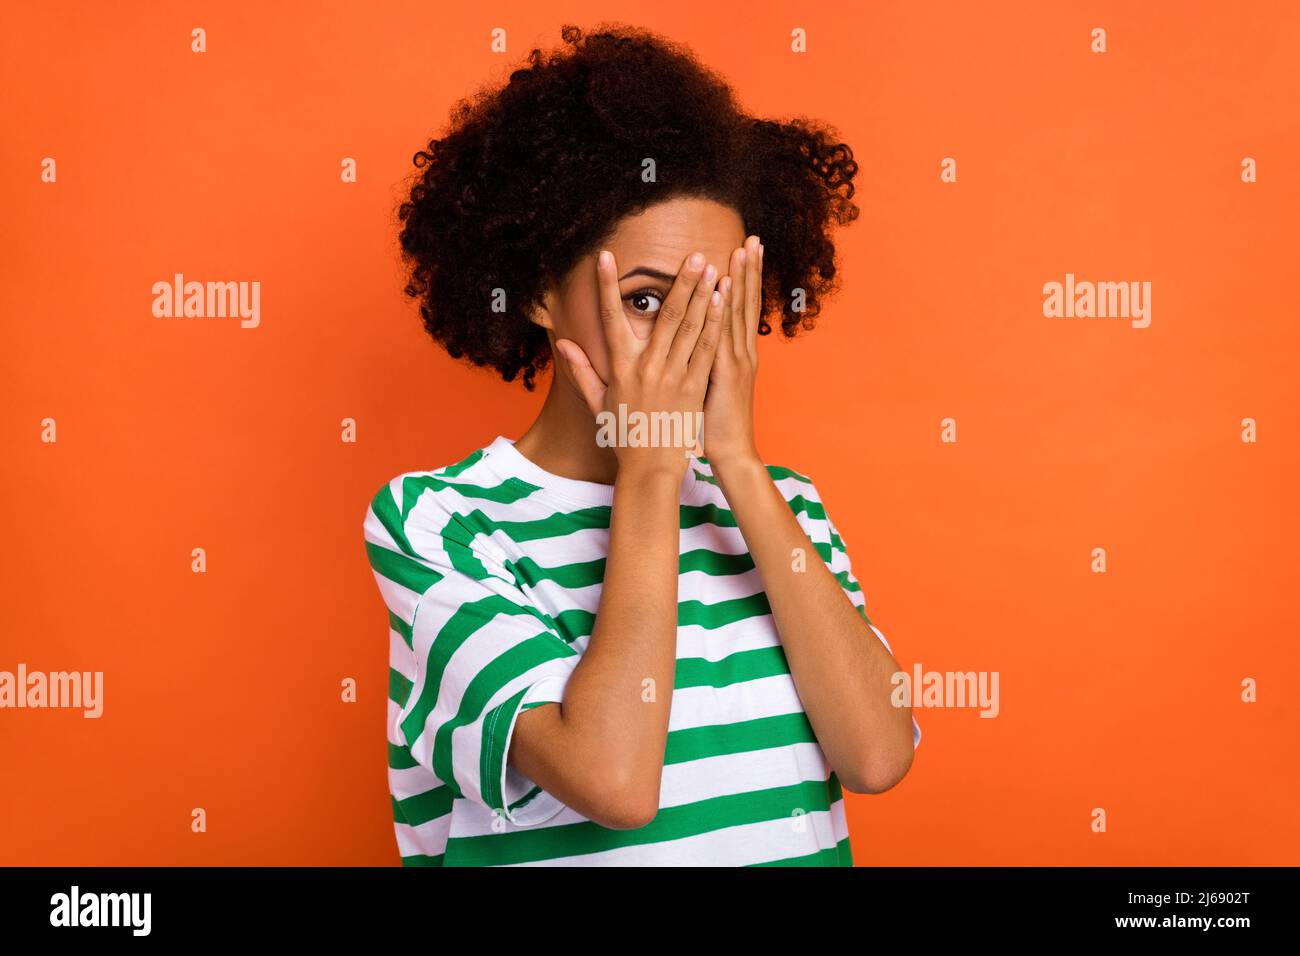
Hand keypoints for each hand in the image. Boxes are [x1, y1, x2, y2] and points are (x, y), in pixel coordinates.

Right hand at [554, 249, 724, 477]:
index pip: (610, 317)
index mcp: (621, 367)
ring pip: (690, 328)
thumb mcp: (597, 402)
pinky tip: (722, 303)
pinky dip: (715, 324)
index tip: (605, 255)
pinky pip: (707, 350)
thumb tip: (564, 343)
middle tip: (693, 254)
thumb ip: (582, 370)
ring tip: (712, 268)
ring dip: (703, 296)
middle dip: (680, 281)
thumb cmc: (624, 435)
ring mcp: (674, 377)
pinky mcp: (695, 388)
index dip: (606, 285)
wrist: (649, 469)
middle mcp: (648, 367)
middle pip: (666, 315)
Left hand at [701, 235, 761, 468]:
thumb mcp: (714, 388)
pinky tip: (725, 289)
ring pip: (738, 314)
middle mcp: (742, 353)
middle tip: (753, 237)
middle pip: (746, 303)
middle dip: (749, 269)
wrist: (732, 454)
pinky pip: (723, 337)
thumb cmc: (717, 425)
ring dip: (740, 280)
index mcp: (738, 354)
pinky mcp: (725, 374)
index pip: (743, 309)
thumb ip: (708, 362)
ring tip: (743, 249)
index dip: (746, 280)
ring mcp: (736, 362)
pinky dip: (725, 312)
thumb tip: (701, 346)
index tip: (746, 251)